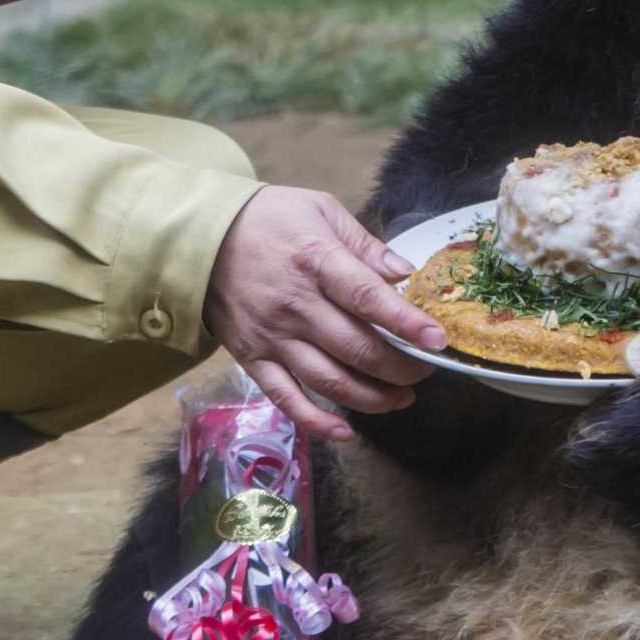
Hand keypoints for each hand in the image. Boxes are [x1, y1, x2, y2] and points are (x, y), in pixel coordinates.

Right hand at [203, 186, 447, 441]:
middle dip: (400, 367)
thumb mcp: (320, 210)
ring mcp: (273, 337)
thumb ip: (364, 244)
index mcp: (316, 261)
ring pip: (329, 381)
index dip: (406, 323)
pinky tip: (346, 430)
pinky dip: (317, 422)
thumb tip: (404, 273)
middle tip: (425, 370)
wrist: (201, 238)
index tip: (438, 341)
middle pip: (357, 348)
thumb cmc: (268, 219)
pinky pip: (286, 399)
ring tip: (401, 397)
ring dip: (373, 397)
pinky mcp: (253, 359)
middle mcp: (295, 305)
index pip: (367, 298)